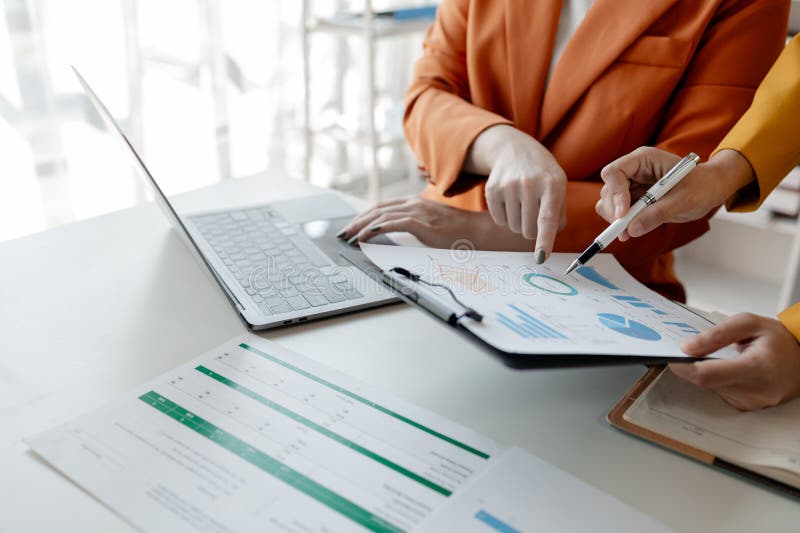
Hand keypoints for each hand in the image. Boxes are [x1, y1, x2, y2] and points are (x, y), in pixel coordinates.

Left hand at [337, 196, 531, 250]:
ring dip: (361, 227)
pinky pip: (391, 224)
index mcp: (416, 204)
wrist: (480, 234)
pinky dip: (375, 229)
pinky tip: (364, 237)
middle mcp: (414, 203)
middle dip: (356, 221)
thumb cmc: (459, 235)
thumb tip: (396, 237)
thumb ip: (415, 227)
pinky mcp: (422, 222)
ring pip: (380, 216)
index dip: (364, 216)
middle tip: (342, 233)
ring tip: (348, 237)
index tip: (351, 227)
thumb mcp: (432, 229)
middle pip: (377, 209)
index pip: (382, 207)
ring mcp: (418, 211)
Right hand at [465, 125, 566, 262]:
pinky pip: (499, 220)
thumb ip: (558, 215)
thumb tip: (547, 239)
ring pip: (513, 227)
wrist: (514, 150)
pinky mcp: (492, 190)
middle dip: (532, 231)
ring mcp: (508, 186)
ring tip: (522, 202)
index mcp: (552, 184)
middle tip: (534, 215)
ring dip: (519, 222)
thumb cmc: (542, 175)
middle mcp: (529, 184)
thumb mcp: (558, 187)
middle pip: (528, 230)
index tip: (541, 257)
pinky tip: (510, 200)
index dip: (544, 240)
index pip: (547, 218)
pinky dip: (506, 217)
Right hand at [596, 147, 754, 240]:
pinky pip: (617, 213)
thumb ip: (658, 214)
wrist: (709, 189)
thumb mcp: (684, 200)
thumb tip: (632, 229)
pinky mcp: (632, 200)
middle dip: (614, 210)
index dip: (615, 193)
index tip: (624, 214)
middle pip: (608, 189)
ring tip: (630, 232)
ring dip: (616, 219)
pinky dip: (620, 224)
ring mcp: (631, 185)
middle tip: (625, 230)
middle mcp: (633, 170)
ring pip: (608, 202)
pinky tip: (631, 231)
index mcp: (644, 160)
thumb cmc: (702, 186)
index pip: (615, 172)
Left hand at [669, 313, 799, 410]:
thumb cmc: (779, 339)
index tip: (670, 357)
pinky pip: (721, 392)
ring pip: (711, 388)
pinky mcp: (748, 407)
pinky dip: (717, 380)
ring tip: (719, 356)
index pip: (706, 375)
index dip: (682, 367)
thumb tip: (687, 347)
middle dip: (693, 366)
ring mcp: (753, 402)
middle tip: (692, 350)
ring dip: (706, 373)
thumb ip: (716, 334)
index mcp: (757, 367)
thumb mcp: (748, 323)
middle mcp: (756, 391)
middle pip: (706, 383)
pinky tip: (727, 368)